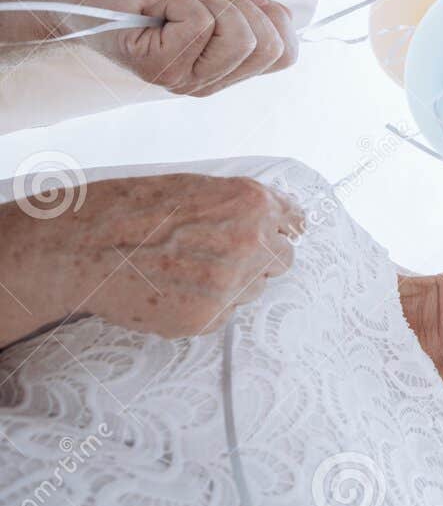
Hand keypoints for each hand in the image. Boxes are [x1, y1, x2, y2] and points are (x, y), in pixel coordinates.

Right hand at [20, 173, 302, 339]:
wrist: (84, 245)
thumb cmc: (134, 209)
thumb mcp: (198, 187)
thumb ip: (242, 205)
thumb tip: (275, 219)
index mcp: (253, 204)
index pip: (295, 223)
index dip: (281, 230)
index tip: (277, 236)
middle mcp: (251, 244)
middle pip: (283, 260)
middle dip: (261, 259)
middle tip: (224, 256)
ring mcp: (231, 284)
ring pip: (253, 290)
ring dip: (233, 284)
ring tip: (187, 270)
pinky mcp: (206, 318)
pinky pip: (224, 315)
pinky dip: (206, 306)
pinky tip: (173, 289)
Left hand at [54, 0, 297, 95]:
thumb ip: (255, 13)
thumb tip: (283, 16)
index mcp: (229, 69)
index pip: (287, 56)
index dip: (273, 17)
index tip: (237, 1)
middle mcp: (209, 83)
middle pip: (269, 47)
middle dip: (241, 7)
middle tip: (201, 3)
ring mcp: (184, 80)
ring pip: (239, 38)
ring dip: (210, 4)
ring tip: (178, 6)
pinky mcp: (158, 68)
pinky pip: (199, 24)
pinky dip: (181, 1)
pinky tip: (157, 11)